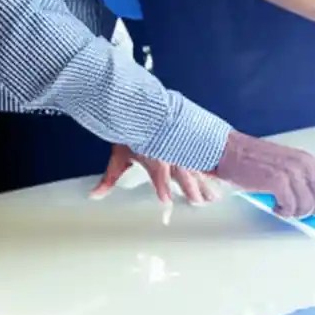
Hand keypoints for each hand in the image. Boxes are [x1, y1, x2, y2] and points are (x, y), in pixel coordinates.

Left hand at [91, 145, 220, 223]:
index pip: (159, 176)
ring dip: (205, 184)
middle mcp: (172, 157)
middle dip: (192, 190)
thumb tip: (94, 195)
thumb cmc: (133, 134)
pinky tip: (219, 177)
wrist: (144, 111)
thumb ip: (110, 178)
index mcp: (155, 159)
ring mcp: (183, 152)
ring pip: (197, 170)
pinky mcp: (191, 146)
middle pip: (184, 176)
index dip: (163, 188)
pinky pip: (204, 160)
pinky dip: (211, 169)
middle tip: (199, 203)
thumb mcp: (120, 156)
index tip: (166, 201)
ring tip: (214, 197)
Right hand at [213, 131, 314, 218]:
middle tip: (293, 209)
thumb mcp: (287, 165)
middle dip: (309, 211)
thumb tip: (313, 202)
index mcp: (310, 162)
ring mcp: (293, 173)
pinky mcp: (278, 181)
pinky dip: (283, 212)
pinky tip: (275, 205)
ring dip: (294, 212)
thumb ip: (303, 179)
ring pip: (307, 207)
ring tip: (281, 205)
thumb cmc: (256, 160)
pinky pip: (290, 207)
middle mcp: (305, 166)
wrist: (231, 150)